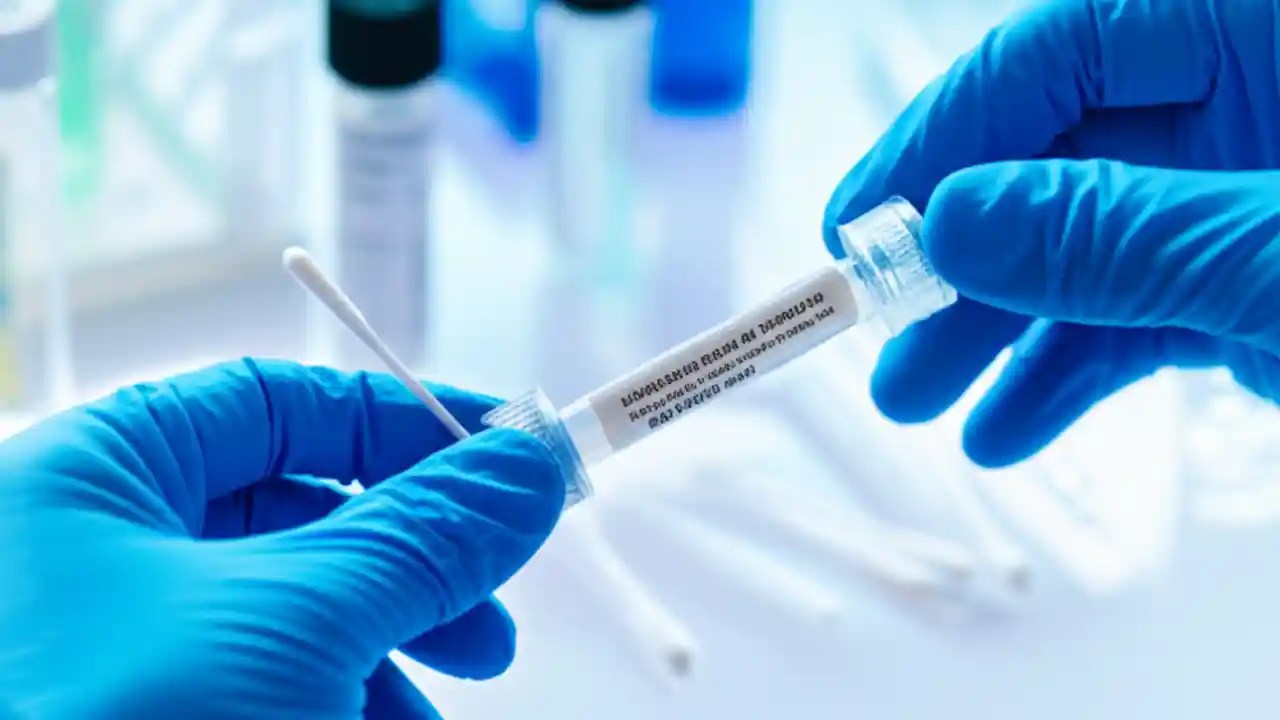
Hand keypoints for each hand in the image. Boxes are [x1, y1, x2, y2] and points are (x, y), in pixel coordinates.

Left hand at [0, 359, 562, 718]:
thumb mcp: (293, 622)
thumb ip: (421, 535)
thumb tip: (524, 468)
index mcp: (94, 479)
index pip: (279, 404)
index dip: (404, 422)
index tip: (508, 457)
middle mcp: (96, 557)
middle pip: (299, 519)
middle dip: (410, 569)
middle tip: (489, 620)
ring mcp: (119, 652)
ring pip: (294, 620)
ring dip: (386, 660)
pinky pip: (270, 689)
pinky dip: (342, 708)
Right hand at [824, 0, 1279, 465]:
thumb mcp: (1277, 256)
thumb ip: (1118, 232)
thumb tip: (949, 224)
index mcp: (1256, 37)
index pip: (1052, 58)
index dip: (939, 139)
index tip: (855, 226)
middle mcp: (1237, 109)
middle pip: (1050, 164)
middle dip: (954, 261)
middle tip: (874, 333)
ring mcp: (1237, 204)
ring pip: (1083, 256)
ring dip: (990, 333)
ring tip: (913, 401)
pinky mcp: (1249, 291)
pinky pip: (1139, 321)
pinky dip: (1068, 376)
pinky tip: (1003, 428)